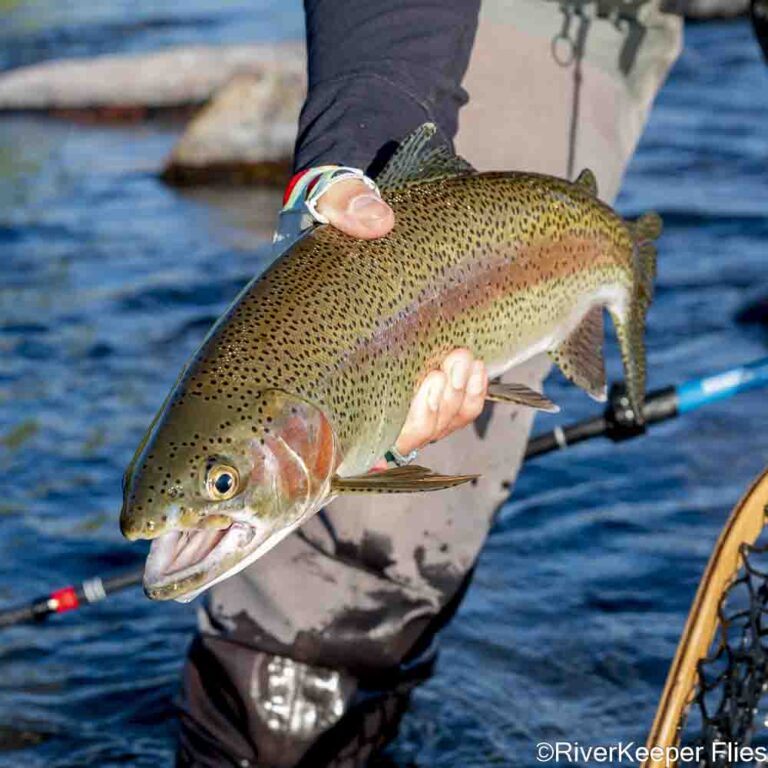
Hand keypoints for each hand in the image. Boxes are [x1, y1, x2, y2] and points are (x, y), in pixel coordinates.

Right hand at [317, 179, 488, 461]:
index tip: (422, 384)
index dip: (388, 425)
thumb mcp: (335, 198)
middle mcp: (357, 380)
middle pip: (399, 437)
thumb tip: (376, 220)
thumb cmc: (341, 215)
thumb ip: (344, 202)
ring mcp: (393, 379)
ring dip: (455, 405)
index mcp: (324, 358)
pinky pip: (448, 408)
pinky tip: (475, 367)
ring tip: (467, 362)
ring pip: (428, 427)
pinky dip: (467, 397)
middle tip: (450, 365)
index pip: (343, 425)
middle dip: (431, 413)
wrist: (369, 215)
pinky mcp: (423, 370)